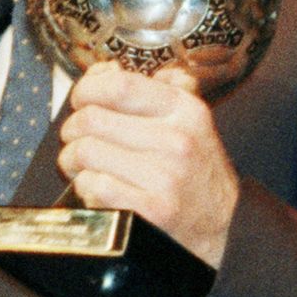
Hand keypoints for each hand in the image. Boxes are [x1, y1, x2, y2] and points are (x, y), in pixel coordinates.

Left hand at [58, 62, 238, 267]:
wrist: (224, 227)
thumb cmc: (195, 172)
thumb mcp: (189, 121)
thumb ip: (154, 89)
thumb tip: (106, 69)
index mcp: (185, 110)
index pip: (118, 85)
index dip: (86, 89)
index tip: (81, 100)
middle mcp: (177, 140)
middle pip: (90, 119)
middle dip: (72, 131)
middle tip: (77, 140)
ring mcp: (165, 176)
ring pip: (85, 152)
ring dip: (73, 161)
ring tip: (84, 167)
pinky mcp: (151, 210)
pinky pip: (92, 186)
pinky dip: (86, 188)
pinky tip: (99, 190)